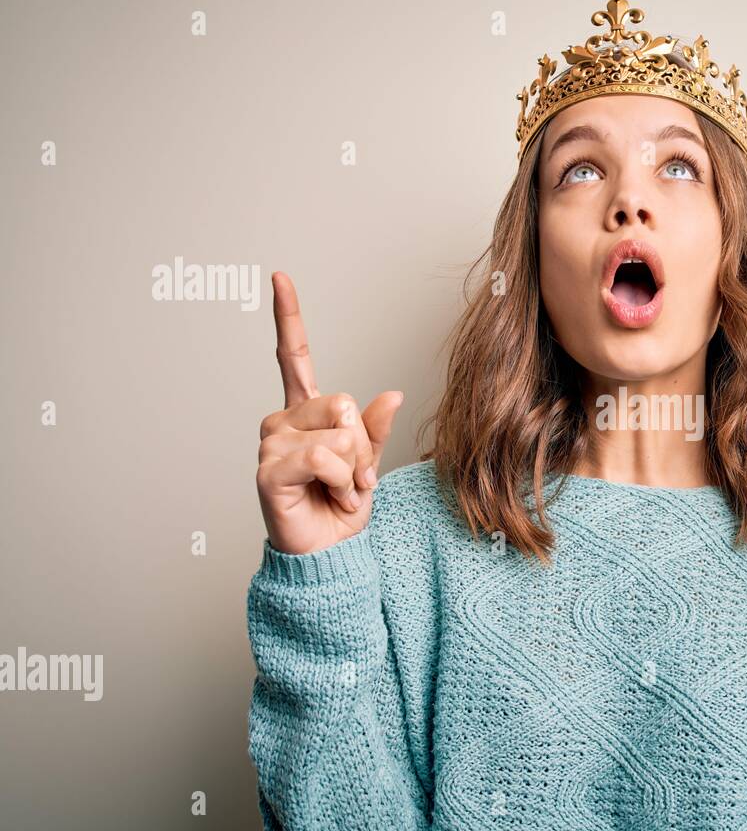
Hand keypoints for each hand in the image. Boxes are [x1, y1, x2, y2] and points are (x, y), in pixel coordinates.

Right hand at [255, 271, 404, 554]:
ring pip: (338, 434)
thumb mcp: (370, 463)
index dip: (287, 316)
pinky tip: (332, 499)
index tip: (280, 277)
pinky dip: (343, 483)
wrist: (329, 553)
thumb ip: (376, 429)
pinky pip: (325, 458)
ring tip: (341, 492)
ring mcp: (272, 444)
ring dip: (355, 471)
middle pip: (343, 404)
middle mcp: (283, 422)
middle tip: (354, 479)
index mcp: (307, 413)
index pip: (294, 356)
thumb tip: (392, 394)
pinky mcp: (269, 470)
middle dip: (363, 447)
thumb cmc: (342, 508)